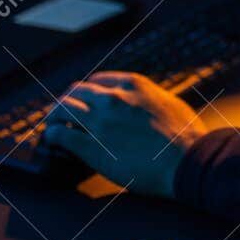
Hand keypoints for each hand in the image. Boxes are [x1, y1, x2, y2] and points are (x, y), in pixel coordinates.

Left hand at [43, 72, 206, 197]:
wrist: (188, 160)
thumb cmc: (186, 135)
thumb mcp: (168, 103)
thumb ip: (149, 99)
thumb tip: (144, 103)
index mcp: (132, 85)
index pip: (98, 80)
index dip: (89, 90)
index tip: (86, 99)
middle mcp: (112, 97)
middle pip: (76, 92)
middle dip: (67, 100)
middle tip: (62, 110)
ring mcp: (100, 121)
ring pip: (63, 109)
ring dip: (55, 115)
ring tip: (52, 123)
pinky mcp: (92, 146)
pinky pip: (60, 134)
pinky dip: (52, 134)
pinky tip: (52, 138)